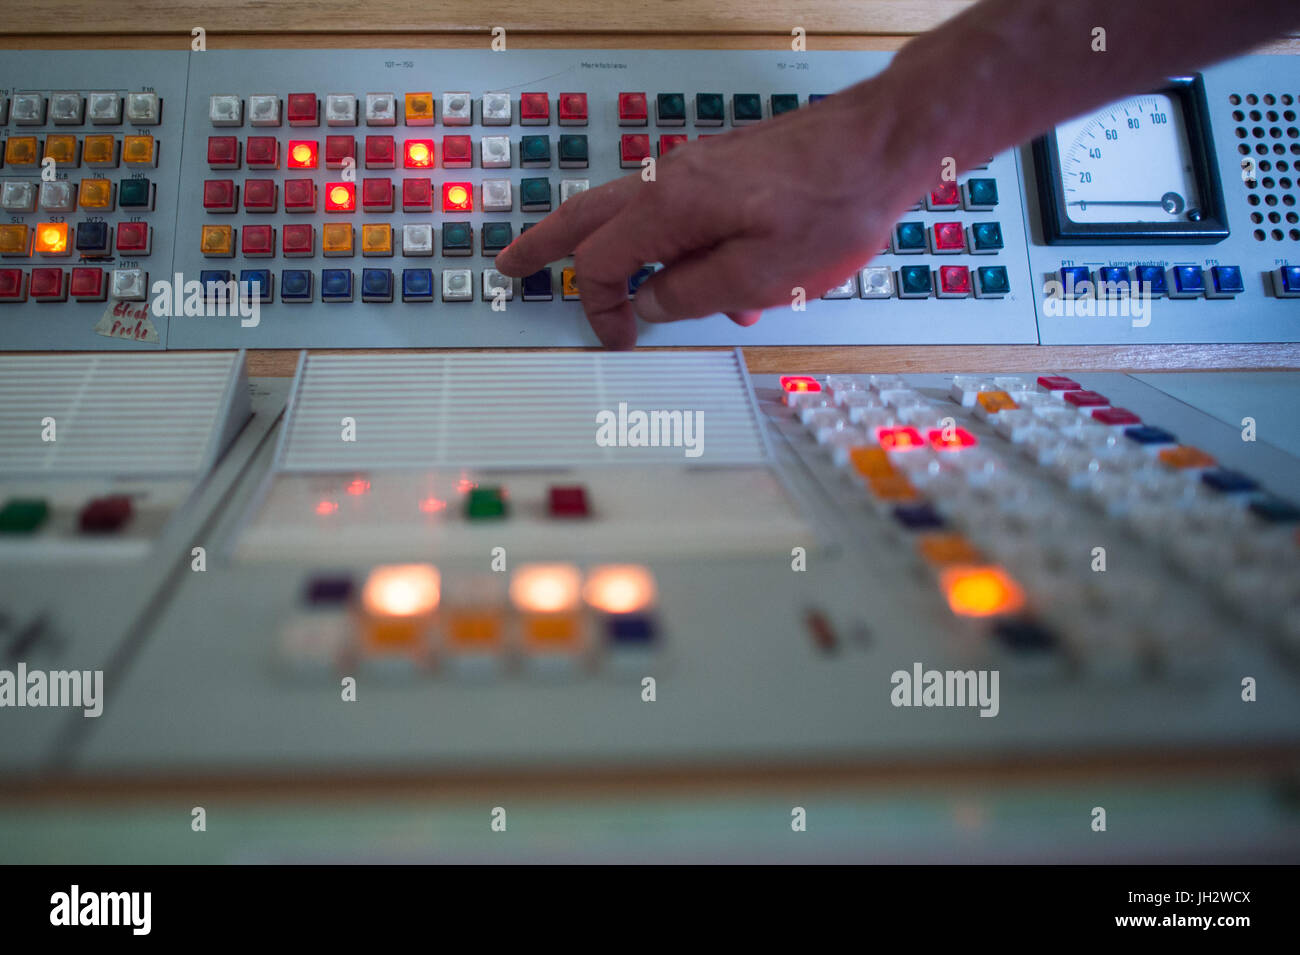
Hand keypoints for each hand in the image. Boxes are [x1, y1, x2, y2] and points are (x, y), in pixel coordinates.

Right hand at [494, 75, 944, 346]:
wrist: (885, 143)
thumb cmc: (834, 203)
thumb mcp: (761, 276)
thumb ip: (693, 295)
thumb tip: (649, 304)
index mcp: (671, 206)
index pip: (602, 262)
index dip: (600, 308)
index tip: (617, 341)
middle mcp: (672, 179)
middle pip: (588, 217)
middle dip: (547, 246)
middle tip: (511, 265)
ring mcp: (697, 170)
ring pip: (632, 214)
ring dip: (622, 256)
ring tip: (610, 288)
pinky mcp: (724, 171)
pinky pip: (678, 212)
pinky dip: (674, 247)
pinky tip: (715, 282)